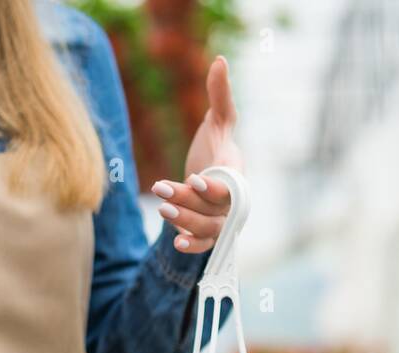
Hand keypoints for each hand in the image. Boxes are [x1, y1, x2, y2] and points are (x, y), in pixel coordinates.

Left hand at [152, 55, 241, 253]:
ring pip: (207, 226)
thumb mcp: (218, 120)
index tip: (195, 179)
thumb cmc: (215, 145)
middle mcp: (234, 199)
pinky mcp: (209, 232)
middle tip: (161, 190)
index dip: (215, 184)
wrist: (209, 176)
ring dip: (186, 221)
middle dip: (189, 200)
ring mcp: (222, 218)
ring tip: (162, 209)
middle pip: (214, 207)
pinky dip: (193, 245)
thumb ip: (220, 95)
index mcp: (237, 171)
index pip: (231, 182)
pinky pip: (206, 244)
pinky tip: (177, 243)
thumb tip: (219, 61)